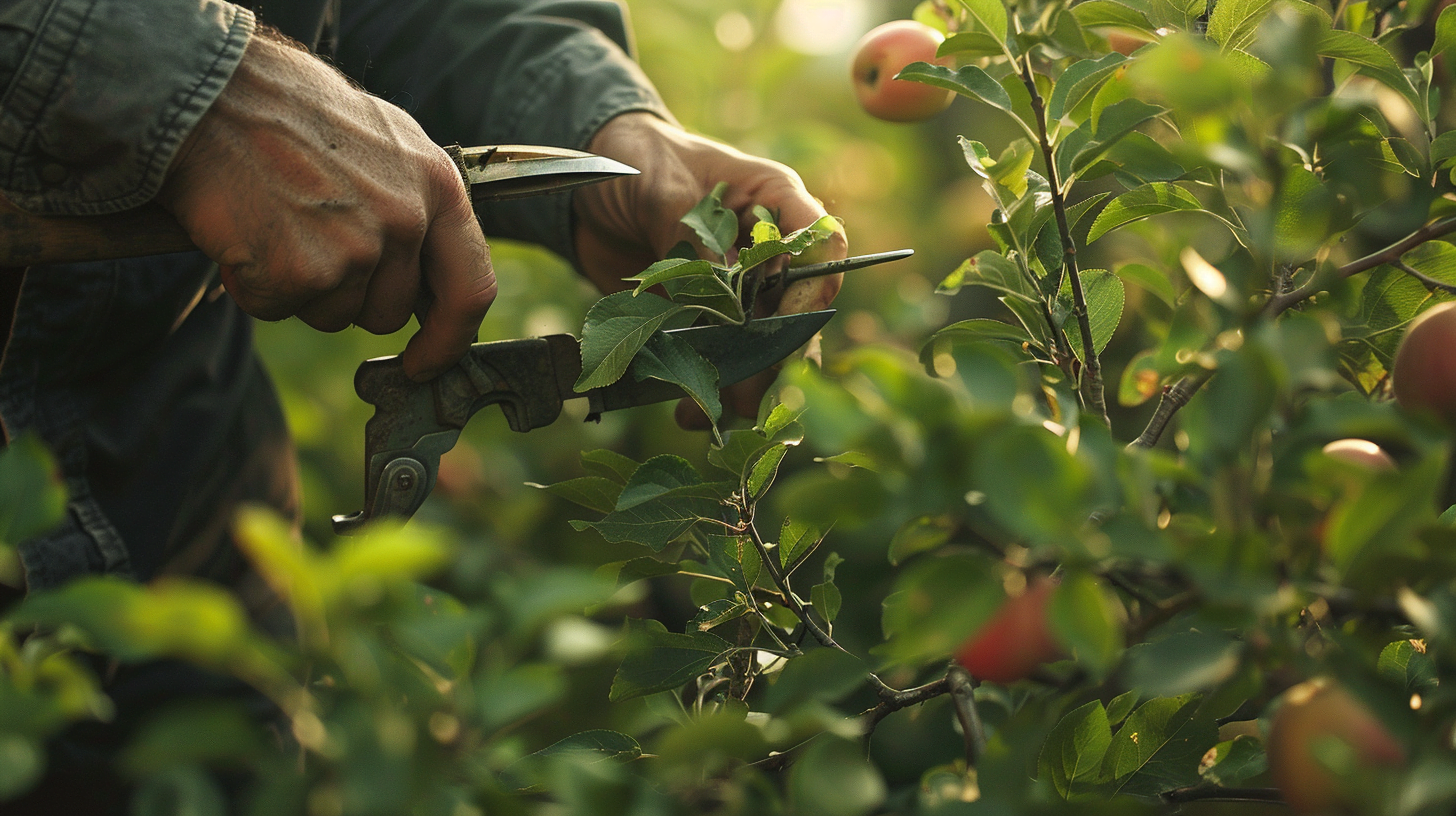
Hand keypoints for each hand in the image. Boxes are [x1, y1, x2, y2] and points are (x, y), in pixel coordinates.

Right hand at [156, 32, 494, 381]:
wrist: (207, 87)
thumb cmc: (290, 110)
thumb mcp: (386, 143)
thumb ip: (418, 208)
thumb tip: (431, 282)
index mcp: (438, 186)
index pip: (471, 289)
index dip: (450, 339)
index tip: (426, 363)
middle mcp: (406, 220)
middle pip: (387, 312)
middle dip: (348, 295)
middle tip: (307, 237)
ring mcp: (356, 248)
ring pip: (333, 315)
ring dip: (299, 287)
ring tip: (275, 220)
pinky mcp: (302, 271)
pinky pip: (278, 308)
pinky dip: (253, 284)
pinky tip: (244, 230)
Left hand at [573, 113, 846, 426]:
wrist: (588, 184)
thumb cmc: (635, 160)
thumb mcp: (662, 186)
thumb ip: (691, 233)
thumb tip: (720, 284)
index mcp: (774, 201)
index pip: (821, 244)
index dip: (813, 285)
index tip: (783, 320)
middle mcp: (767, 250)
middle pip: (795, 311)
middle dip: (773, 355)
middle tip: (747, 392)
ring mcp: (738, 288)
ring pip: (760, 346)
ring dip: (740, 383)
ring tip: (706, 408)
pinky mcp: (703, 317)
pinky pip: (717, 359)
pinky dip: (704, 384)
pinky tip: (685, 408)